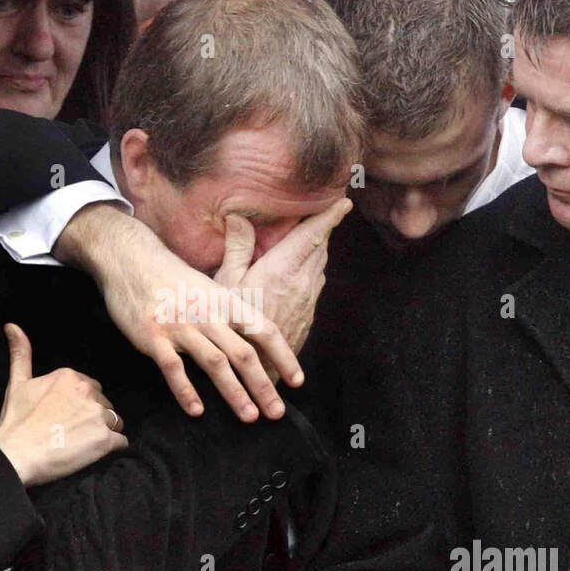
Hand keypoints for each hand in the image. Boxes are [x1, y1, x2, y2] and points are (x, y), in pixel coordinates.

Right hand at [0, 324, 126, 486]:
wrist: (16, 455)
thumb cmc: (16, 422)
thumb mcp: (17, 383)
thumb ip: (21, 354)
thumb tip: (12, 326)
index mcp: (70, 377)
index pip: (91, 389)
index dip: (80, 405)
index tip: (65, 417)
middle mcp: (87, 392)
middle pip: (104, 404)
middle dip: (93, 417)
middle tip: (71, 432)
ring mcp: (98, 415)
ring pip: (115, 422)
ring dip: (103, 433)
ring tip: (81, 444)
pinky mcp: (105, 439)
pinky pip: (121, 441)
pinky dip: (111, 448)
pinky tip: (92, 452)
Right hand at [55, 204, 300, 422]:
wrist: (131, 259)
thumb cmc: (174, 279)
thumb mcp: (210, 288)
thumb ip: (231, 313)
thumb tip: (256, 342)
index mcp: (226, 301)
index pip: (264, 330)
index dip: (283, 356)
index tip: (297, 381)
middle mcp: (208, 313)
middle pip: (243, 354)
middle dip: (263, 386)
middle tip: (277, 413)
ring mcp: (180, 326)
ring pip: (214, 363)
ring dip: (234, 393)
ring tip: (249, 417)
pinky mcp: (153, 336)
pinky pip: (173, 368)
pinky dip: (186, 391)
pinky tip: (197, 411)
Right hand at [216, 199, 351, 367]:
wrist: (254, 369)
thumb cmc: (231, 326)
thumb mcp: (225, 285)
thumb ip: (237, 249)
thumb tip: (239, 217)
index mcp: (283, 269)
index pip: (313, 235)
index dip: (330, 216)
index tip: (344, 202)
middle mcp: (302, 282)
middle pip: (320, 247)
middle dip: (324, 227)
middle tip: (327, 210)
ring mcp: (308, 300)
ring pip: (320, 264)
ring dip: (318, 248)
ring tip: (313, 234)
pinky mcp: (308, 314)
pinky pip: (316, 283)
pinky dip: (314, 268)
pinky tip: (301, 268)